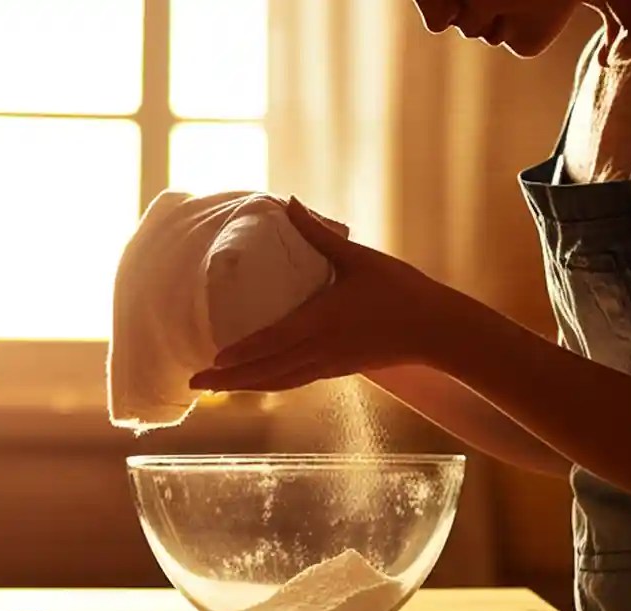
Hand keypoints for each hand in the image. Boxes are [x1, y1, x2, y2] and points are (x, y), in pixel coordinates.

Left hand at [189, 197, 458, 391]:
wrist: (436, 330)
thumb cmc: (401, 290)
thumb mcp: (359, 257)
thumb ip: (319, 234)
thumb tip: (290, 202)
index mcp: (323, 321)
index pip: (274, 341)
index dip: (243, 353)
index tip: (214, 360)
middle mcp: (322, 349)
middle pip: (268, 370)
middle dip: (230, 379)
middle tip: (194, 382)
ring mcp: (330, 364)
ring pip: (279, 381)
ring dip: (245, 386)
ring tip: (215, 388)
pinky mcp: (338, 369)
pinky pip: (296, 381)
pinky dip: (270, 384)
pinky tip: (256, 383)